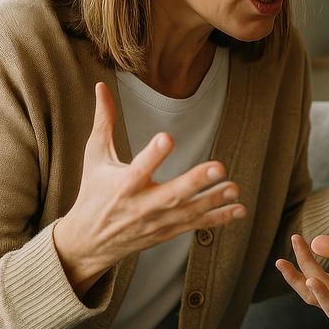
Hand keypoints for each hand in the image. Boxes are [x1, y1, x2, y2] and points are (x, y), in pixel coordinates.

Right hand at [53, 83, 247, 295]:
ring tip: (234, 187)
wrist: (90, 242)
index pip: (138, 168)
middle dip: (195, 182)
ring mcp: (157, 221)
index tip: (167, 137)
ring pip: (189, 212)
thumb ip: (104, 122)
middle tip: (219, 167)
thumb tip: (102, 86)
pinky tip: (239, 208)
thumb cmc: (94, 193)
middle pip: (171, 194)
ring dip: (214, 200)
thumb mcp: (95, 157)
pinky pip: (196, 225)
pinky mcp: (168, 231)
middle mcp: (141, 205)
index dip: (153, 154)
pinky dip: (219, 219)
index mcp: (122, 185)